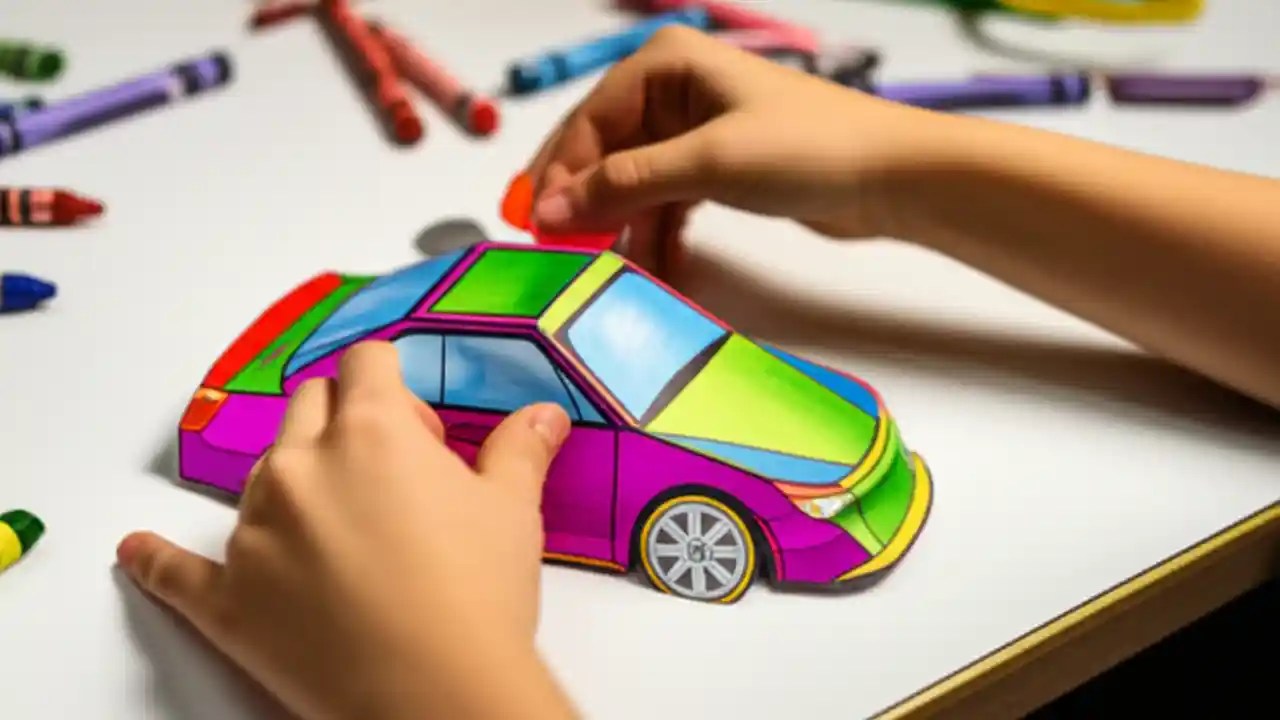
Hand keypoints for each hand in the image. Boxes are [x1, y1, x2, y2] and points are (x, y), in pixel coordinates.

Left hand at [117, 341, 578, 719]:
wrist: (437, 697)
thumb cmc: (477, 595)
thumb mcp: (512, 511)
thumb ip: (518, 450)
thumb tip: (543, 414)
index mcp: (370, 431)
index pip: (366, 364)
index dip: (397, 391)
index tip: (419, 432)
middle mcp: (300, 465)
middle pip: (308, 406)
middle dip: (345, 424)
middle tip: (392, 481)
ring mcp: (255, 530)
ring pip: (262, 475)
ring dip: (295, 485)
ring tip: (342, 533)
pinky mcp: (227, 597)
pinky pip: (178, 570)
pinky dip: (159, 561)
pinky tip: (136, 552)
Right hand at [524, 25, 939, 273]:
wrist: (892, 178)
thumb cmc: (807, 148)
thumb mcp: (707, 162)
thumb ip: (625, 185)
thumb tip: (549, 211)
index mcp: (666, 63)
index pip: (589, 120)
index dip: (561, 174)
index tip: (539, 228)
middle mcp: (674, 90)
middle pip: (605, 152)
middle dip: (587, 205)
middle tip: (561, 256)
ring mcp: (695, 130)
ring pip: (634, 183)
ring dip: (623, 228)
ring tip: (608, 273)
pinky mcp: (717, 168)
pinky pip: (666, 203)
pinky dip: (658, 236)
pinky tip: (654, 272)